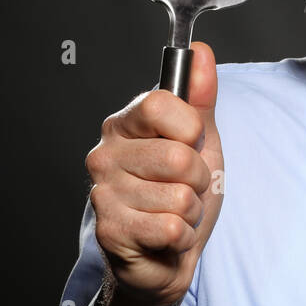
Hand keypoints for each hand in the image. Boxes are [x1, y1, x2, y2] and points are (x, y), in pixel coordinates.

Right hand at [85, 41, 224, 305]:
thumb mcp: (200, 141)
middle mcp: (105, 155)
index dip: (190, 129)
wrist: (169, 254)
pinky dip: (181, 237)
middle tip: (184, 189)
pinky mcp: (111, 231)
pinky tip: (166, 237)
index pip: (159, 103)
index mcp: (124, 125)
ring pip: (180, 197)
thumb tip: (201, 52)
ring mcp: (104, 194)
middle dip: (198, 179)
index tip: (190, 144)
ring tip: (173, 214)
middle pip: (178, 156)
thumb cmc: (181, 193)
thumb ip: (200, 97)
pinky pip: (171, 228)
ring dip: (190, 212)